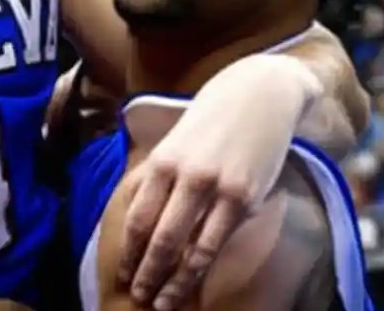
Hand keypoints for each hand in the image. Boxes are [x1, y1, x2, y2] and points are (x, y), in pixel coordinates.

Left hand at [118, 55, 318, 309]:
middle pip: (159, 237)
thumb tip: (137, 208)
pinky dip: (204, 264)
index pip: (138, 217)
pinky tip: (196, 279)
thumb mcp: (175, 141)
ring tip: (164, 302)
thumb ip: (158, 174)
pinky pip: (220, 239)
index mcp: (162, 161)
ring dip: (175, 280)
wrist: (260, 93)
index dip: (129, 250)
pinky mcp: (246, 197)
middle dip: (146, 272)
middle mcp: (186, 177)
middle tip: (138, 296)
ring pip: (190, 247)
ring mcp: (218, 189)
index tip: (123, 273)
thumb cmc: (212, 117)